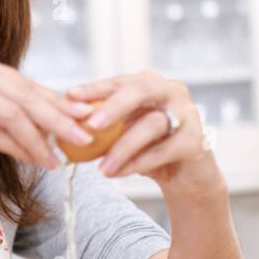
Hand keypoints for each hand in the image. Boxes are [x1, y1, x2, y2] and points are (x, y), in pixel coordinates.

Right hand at [0, 48, 97, 168]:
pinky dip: (21, 145)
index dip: (55, 101)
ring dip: (46, 134)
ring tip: (67, 154)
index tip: (81, 116)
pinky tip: (37, 158)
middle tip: (88, 133)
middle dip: (61, 116)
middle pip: (28, 93)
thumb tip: (24, 136)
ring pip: (18, 111)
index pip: (23, 83)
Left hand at [65, 70, 219, 194]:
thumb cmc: (148, 149)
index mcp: (151, 84)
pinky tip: (118, 174)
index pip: (120, 81)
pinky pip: (162, 151)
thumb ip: (102, 125)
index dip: (95, 87)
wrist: (185, 177)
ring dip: (122, 148)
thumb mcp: (122, 134)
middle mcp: (172, 92)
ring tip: (101, 168)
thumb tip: (62, 123)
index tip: (70, 95)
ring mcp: (188, 114)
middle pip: (141, 90)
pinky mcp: (195, 141)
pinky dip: (138, 163)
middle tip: (91, 124)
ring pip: (151, 125)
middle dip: (113, 106)